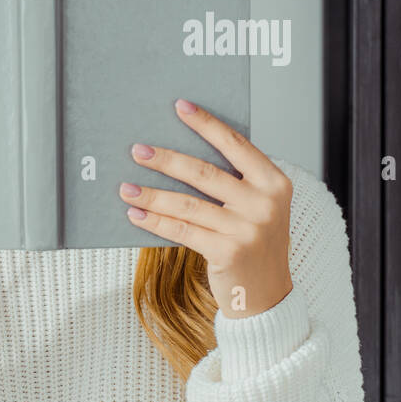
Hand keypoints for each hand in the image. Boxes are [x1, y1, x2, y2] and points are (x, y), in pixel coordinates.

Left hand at [120, 98, 292, 319]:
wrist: (267, 295)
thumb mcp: (257, 208)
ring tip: (126, 186)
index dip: (206, 124)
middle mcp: (264, 203)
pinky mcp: (227, 251)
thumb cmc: (255, 244)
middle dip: (166, 160)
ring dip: (151, 194)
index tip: (180, 106)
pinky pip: (180, 229)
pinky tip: (134, 213)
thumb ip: (234, 183)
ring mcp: (247, 229)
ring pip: (186, 204)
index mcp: (274, 183)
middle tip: (138, 150)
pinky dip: (154, 221)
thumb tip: (180, 157)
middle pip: (204, 173)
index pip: (235, 145)